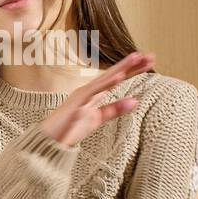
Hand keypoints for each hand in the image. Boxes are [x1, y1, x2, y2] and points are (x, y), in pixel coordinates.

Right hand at [38, 51, 153, 145]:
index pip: (116, 79)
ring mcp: (81, 95)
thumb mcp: (96, 119)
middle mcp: (88, 91)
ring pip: (105, 79)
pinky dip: (106, 82)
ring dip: (121, 67)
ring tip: (137, 57)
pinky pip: (93, 91)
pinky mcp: (76, 103)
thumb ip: (114, 109)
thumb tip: (136, 101)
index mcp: (93, 94)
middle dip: (131, 64)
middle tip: (150, 55)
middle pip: (113, 75)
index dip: (133, 70)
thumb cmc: (68, 130)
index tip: (149, 62)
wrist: (47, 142)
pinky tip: (119, 75)